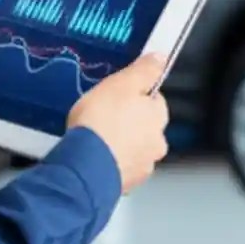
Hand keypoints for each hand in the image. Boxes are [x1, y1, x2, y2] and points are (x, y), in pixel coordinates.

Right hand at [67, 54, 170, 192]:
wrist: (83, 166)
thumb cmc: (101, 124)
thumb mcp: (122, 84)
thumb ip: (145, 71)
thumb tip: (161, 59)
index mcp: (158, 118)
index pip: (155, 100)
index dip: (135, 95)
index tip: (119, 95)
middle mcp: (156, 144)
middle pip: (144, 127)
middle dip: (128, 122)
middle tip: (103, 116)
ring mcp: (141, 167)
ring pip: (133, 150)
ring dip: (119, 145)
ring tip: (96, 139)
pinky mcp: (124, 184)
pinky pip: (119, 168)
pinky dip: (109, 163)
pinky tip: (94, 156)